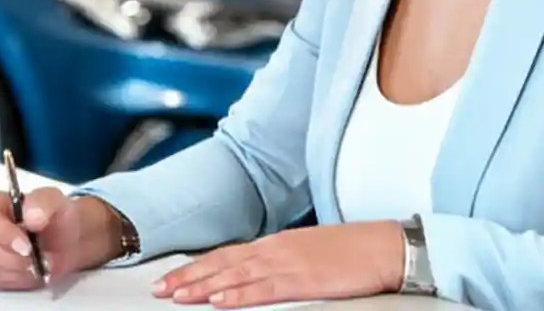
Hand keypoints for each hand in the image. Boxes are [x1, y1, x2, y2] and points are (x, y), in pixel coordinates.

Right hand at [0, 187, 123, 289]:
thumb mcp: (57, 201)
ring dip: (18, 272)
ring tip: (41, 266)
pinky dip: (19, 281)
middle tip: (38, 261)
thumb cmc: (61, 215)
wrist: (73, 237)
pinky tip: (36, 274)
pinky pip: (0, 282)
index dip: (3, 233)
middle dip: (14, 258)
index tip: (26, 245)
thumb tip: (31, 214)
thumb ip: (44, 203)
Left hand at [153, 222, 404, 307]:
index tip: (171, 279)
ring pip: (236, 276)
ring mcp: (288, 264)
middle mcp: (276, 249)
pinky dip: (239, 295)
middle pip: (223, 264)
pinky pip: (264, 289)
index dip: (197, 267)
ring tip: (177, 296)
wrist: (385, 246)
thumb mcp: (309, 251)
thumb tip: (257, 273)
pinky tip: (219, 301)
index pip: (227, 255)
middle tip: (158, 290)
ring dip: (204, 286)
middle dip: (188, 278)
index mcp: (277, 242)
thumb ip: (282, 260)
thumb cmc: (352, 251)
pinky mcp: (303, 280)